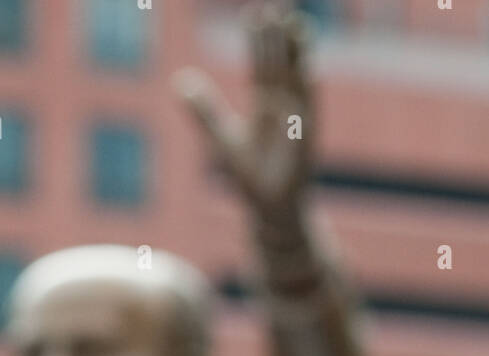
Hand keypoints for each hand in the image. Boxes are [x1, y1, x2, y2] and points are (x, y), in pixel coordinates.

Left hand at [174, 3, 313, 216]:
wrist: (269, 204)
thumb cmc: (248, 175)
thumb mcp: (220, 137)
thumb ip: (204, 109)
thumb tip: (179, 82)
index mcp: (263, 104)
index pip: (260, 64)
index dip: (258, 40)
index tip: (254, 14)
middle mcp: (281, 105)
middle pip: (278, 63)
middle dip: (277, 38)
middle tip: (274, 9)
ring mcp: (296, 117)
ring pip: (295, 77)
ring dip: (296, 53)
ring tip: (293, 24)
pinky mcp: (305, 133)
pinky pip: (308, 105)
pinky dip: (308, 86)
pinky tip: (308, 66)